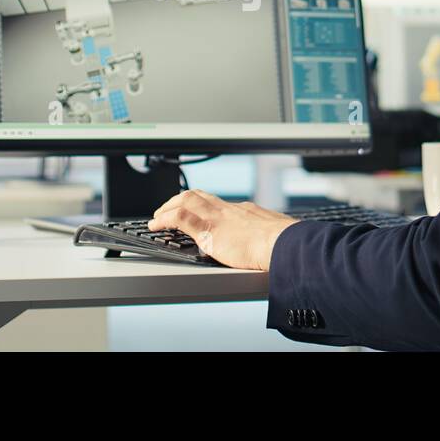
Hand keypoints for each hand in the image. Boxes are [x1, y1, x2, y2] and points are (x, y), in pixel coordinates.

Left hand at [148, 190, 297, 270]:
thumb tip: (272, 242)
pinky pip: (179, 217)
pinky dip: (164, 219)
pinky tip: (155, 225)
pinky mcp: (208, 230)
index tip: (197, 209)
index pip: (218, 202)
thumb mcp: (276, 234)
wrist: (283, 244)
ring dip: (167, 207)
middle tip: (169, 208)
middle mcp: (228, 209)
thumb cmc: (284, 244)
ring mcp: (217, 217)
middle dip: (179, 200)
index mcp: (245, 211)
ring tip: (157, 217)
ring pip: (185, 201)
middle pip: (198, 195)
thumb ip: (268, 235)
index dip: (202, 204)